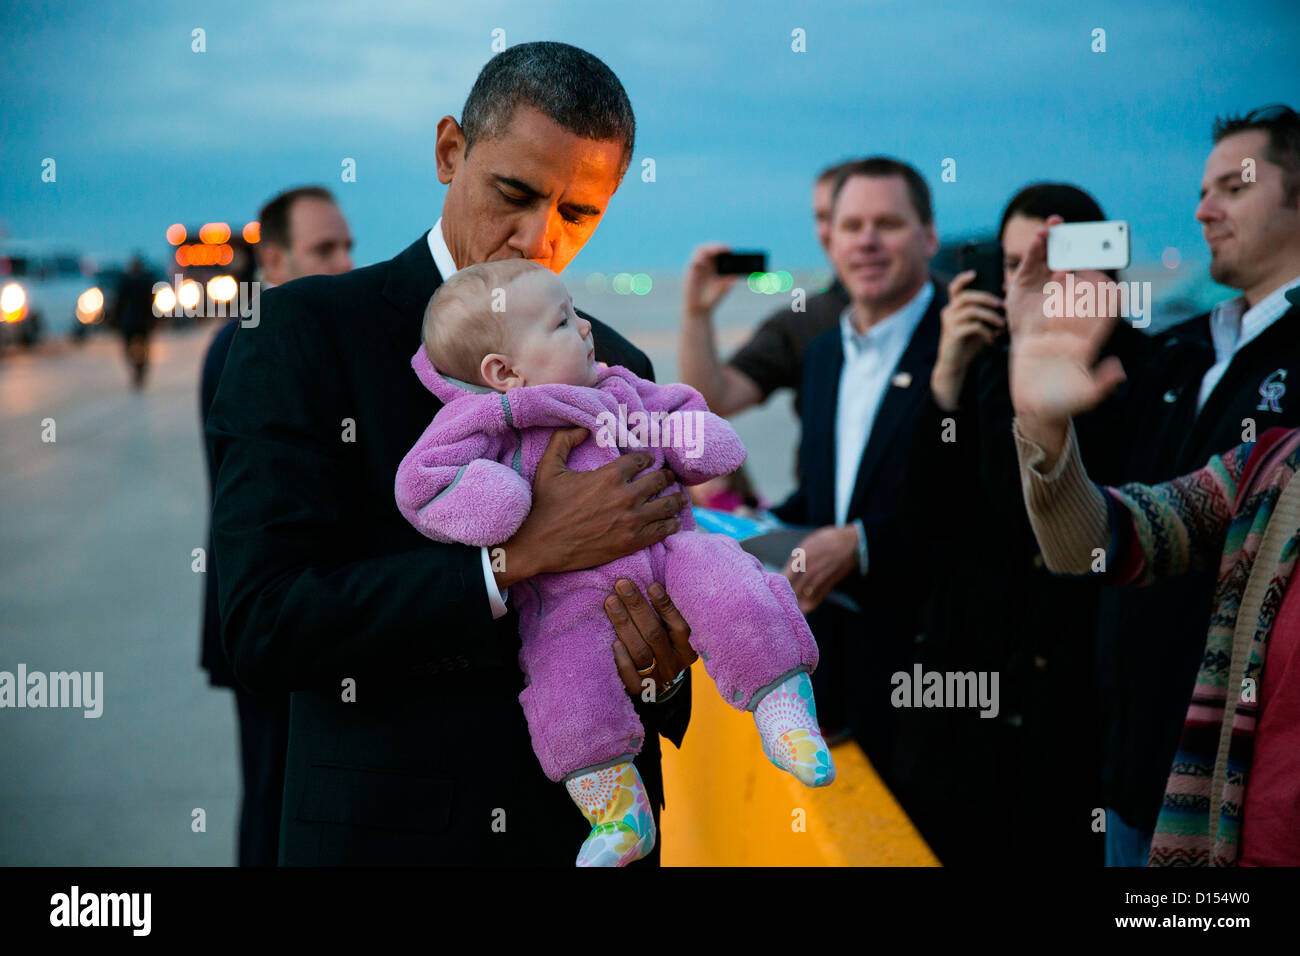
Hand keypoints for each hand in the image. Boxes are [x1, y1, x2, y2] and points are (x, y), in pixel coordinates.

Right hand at [494, 428, 686, 587]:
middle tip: (669, 477)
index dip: (646, 459)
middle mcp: (626, 496)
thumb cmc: (543, 506)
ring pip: (667, 505)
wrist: (540, 545)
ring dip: (676, 499)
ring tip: (680, 498)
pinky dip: (671, 524)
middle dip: (666, 476)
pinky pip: (662, 530)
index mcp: (609, 475)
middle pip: (659, 480)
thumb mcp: (549, 467)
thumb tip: (581, 428)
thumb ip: (563, 441)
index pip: (641, 460)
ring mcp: (631, 520)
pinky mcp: (632, 542)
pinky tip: (674, 522)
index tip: (649, 461)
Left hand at [606, 579, 697, 700]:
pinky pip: (631, 675)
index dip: (665, 606)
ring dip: (624, 625)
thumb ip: (665, 616)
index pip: (679, 626)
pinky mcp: (640, 689)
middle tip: (622, 585)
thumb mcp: (671, 635)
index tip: (651, 585)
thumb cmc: (662, 649)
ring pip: (641, 651)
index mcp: (686, 649)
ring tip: (611, 602)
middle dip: (637, 607)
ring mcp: (657, 678)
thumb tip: (651, 582)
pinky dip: (622, 658)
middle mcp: (673, 664)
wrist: (657, 688)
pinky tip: (613, 642)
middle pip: (655, 634)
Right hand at [683, 242, 738, 320]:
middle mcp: (705, 263)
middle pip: (709, 248)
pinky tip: (703, 263)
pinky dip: (698, 260)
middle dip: (716, 246)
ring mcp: (697, 267)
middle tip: (724, 249)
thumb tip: (736, 274)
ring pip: (699, 251)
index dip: (723, 248)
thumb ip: (730, 280)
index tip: (730, 250)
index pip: (717, 250)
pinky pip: (692, 262)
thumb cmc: (713, 298)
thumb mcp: (724, 288)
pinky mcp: (689, 272)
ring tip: (715, 252)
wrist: (700, 308)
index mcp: (715, 265)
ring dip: (707, 249)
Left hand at [781, 524, 858, 613]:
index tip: (772, 589)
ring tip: (790, 608)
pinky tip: (805, 608)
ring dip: (797, 601)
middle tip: (779, 603)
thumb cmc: (828, 540)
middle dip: (786, 595)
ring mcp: (822, 576)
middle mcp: (811, 567)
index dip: (778, 584)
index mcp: (802, 555)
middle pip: (794, 587)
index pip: (786, 575)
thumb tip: (786, 571)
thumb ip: (797, 558)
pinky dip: (811, 603)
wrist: (852, 542)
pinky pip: (819, 596)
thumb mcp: (808, 543)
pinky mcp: (831, 582)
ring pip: (805, 593)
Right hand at [931, 270, 1004, 410]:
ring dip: (990, 316)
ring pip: (971, 311)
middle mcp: (948, 312)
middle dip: (986, 298)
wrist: (956, 365)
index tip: (974, 273)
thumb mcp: (977, 324)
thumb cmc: (969, 342)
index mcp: (954, 307)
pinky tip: (991, 339)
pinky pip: (972, 326)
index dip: (963, 278)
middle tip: (1001, 305)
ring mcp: (949, 323)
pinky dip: (986, 331)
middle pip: (966, 296)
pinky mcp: (952, 335)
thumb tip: (1005, 297)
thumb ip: (985, 311)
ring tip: (1001, 325)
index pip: (954, 287)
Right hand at [1006, 217, 1125, 463]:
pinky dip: (1030, 258)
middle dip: (1083, 256)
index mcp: (1088, 333)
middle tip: (1087, 234)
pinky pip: (1027, 278)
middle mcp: (1069, 317)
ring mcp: (1046, 311)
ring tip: (1055, 224)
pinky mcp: (1023, 310)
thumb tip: (1118, 371)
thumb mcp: (1083, 397)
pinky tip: (1034, 241)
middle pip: (1080, 281)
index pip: (1103, 305)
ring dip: (1055, 249)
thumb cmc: (1062, 403)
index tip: (1106, 279)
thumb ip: (1100, 385)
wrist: (1033, 404)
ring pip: (1053, 273)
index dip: (1105, 290)